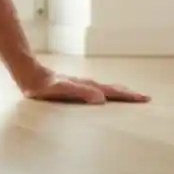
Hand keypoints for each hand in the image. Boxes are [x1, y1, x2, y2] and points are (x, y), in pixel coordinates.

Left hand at [19, 66, 149, 103]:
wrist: (29, 74)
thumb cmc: (43, 85)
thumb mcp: (61, 89)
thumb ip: (80, 93)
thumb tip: (102, 99)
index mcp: (86, 86)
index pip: (111, 92)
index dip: (127, 96)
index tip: (143, 98)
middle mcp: (85, 84)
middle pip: (111, 89)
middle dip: (127, 94)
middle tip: (144, 98)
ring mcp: (80, 85)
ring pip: (104, 88)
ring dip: (117, 92)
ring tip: (129, 95)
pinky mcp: (73, 87)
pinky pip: (94, 90)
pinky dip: (105, 92)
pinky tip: (102, 96)